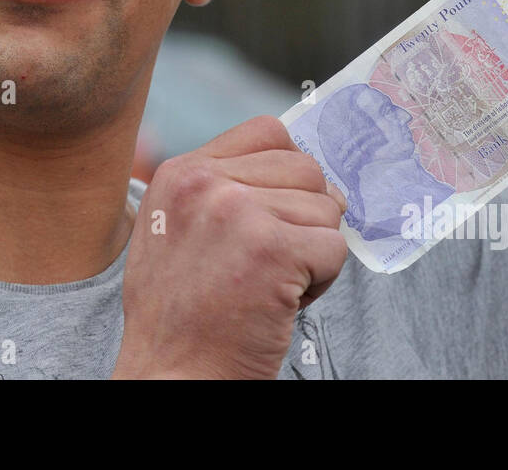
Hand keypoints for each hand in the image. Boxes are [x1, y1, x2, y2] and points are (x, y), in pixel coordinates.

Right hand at [111, 116, 348, 378]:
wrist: (172, 374)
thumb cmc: (179, 314)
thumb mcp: (176, 228)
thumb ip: (223, 188)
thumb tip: (302, 171)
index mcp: (180, 173)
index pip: (267, 132)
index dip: (288, 172)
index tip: (276, 213)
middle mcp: (204, 183)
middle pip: (305, 167)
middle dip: (304, 216)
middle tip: (271, 261)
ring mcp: (238, 212)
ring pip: (325, 208)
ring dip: (312, 251)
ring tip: (270, 284)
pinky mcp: (272, 250)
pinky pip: (335, 248)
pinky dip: (322, 281)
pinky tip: (282, 301)